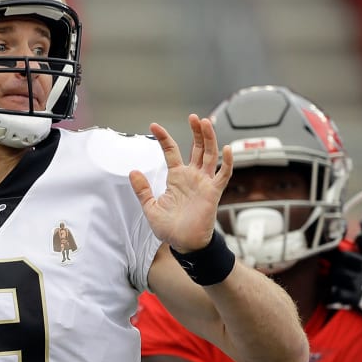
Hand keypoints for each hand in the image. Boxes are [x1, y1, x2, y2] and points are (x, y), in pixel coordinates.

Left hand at [130, 114, 233, 251]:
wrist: (183, 244)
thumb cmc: (169, 228)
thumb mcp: (150, 207)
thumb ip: (142, 189)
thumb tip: (132, 171)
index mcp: (177, 177)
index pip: (172, 152)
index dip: (164, 138)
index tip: (154, 125)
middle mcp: (192, 176)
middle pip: (197, 148)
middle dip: (196, 132)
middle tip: (194, 117)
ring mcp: (204, 182)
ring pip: (210, 155)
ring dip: (209, 139)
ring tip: (206, 123)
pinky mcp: (214, 192)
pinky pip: (224, 175)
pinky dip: (228, 162)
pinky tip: (228, 149)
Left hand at [326, 229, 361, 315]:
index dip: (359, 241)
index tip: (360, 244)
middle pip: (344, 256)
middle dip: (341, 258)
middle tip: (343, 262)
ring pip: (338, 273)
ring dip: (336, 275)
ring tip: (338, 277)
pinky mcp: (358, 300)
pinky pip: (337, 294)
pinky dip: (334, 295)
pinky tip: (335, 296)